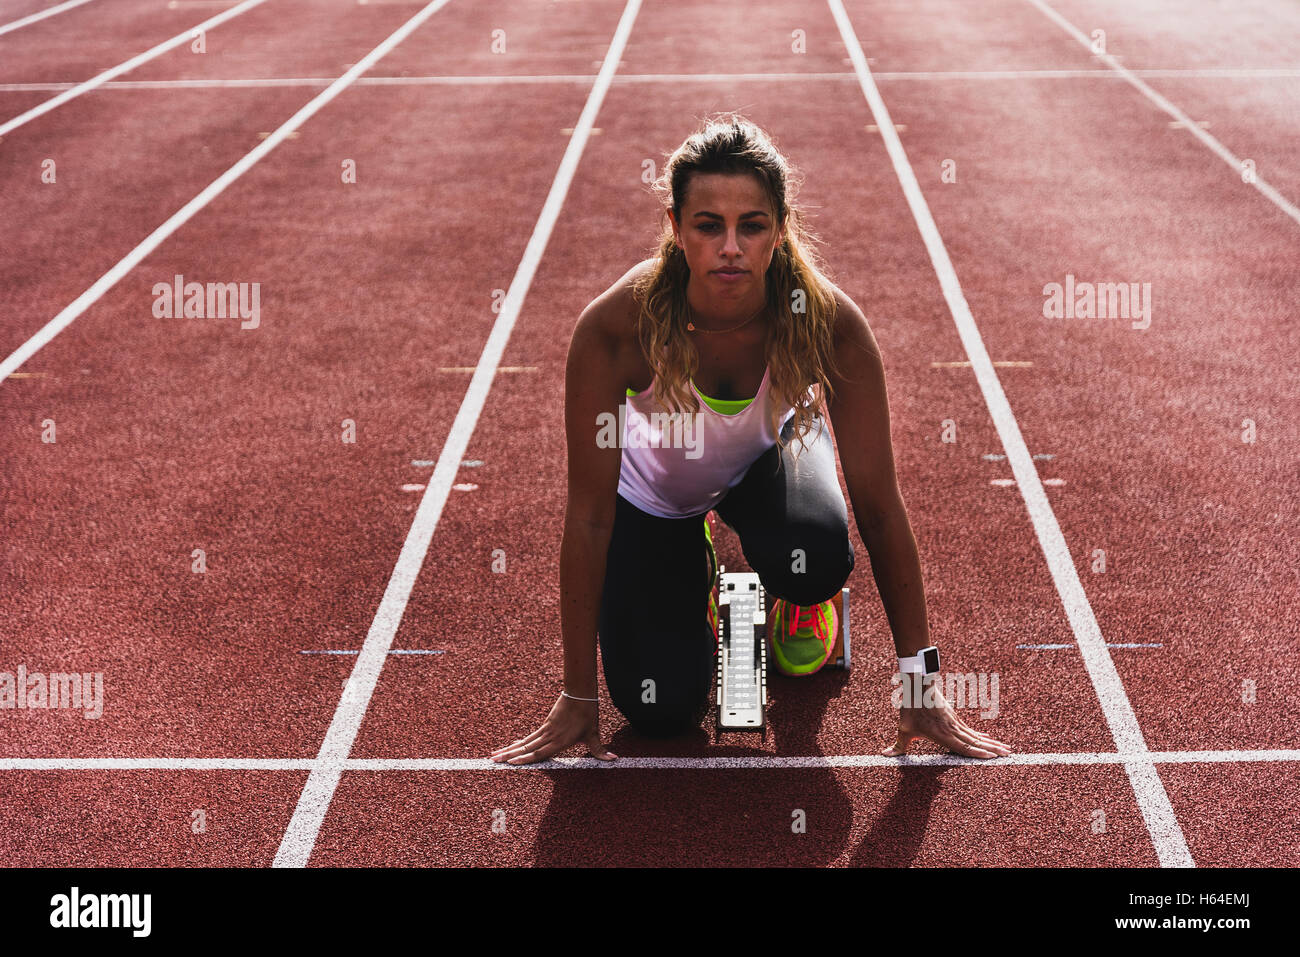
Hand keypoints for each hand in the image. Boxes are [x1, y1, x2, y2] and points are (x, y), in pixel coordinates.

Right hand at [490, 693, 617, 764]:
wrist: (580, 693)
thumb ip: (600, 750)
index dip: (524, 758)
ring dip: (509, 749)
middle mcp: (549, 736)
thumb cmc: (588, 715)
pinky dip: (518, 742)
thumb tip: (615, 760)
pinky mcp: (545, 725)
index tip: (511, 763)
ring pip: (524, 742)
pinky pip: (529, 736)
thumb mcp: (594, 734)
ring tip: (494, 755)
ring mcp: (545, 730)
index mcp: (560, 741)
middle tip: (493, 761)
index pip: (539, 752)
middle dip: (509, 755)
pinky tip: (511, 746)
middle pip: (526, 747)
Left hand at [883, 681, 1010, 757]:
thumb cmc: (910, 708)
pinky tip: (988, 738)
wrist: (918, 684)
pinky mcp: (954, 717)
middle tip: (1009, 755)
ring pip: (976, 735)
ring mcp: (955, 722)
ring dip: (992, 742)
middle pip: (976, 741)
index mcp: (942, 734)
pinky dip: (981, 735)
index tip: (992, 758)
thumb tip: (885, 754)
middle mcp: (952, 729)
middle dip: (993, 749)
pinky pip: (970, 729)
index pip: (963, 747)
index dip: (978, 753)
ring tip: (1006, 749)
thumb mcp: (903, 729)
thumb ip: (898, 745)